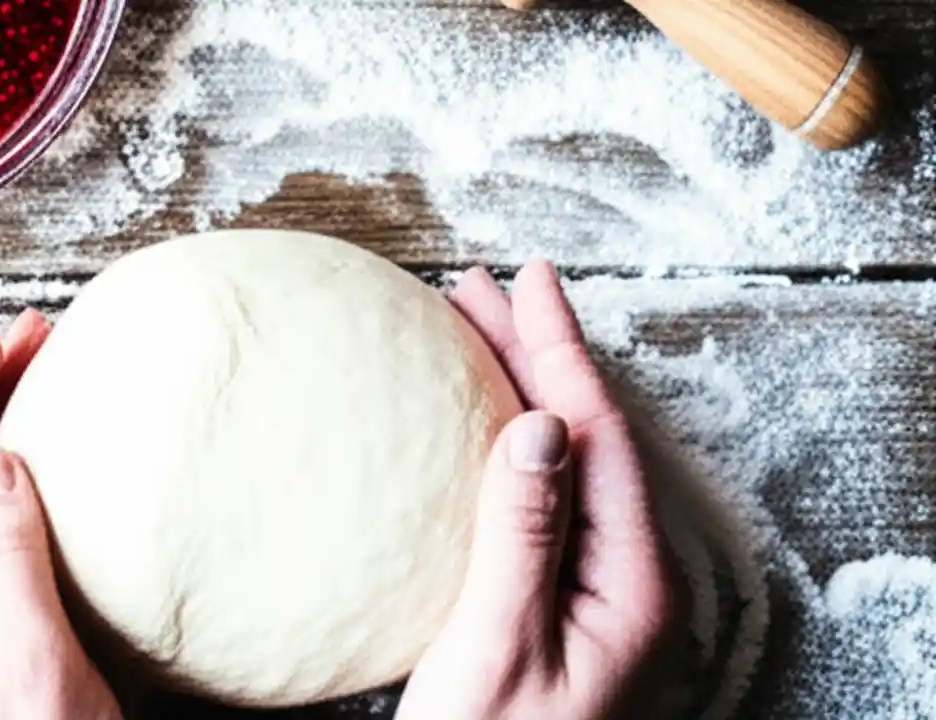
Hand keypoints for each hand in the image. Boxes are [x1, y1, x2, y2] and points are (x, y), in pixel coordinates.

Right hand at [397, 261, 685, 719]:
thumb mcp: (500, 645)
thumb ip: (524, 536)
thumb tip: (540, 424)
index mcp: (630, 579)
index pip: (599, 435)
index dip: (563, 351)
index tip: (530, 284)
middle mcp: (621, 572)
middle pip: (583, 436)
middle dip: (535, 355)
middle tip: (482, 292)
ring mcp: (586, 582)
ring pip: (557, 459)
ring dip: (516, 389)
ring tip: (470, 334)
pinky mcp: (549, 593)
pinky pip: (533, 494)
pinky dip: (498, 441)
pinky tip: (471, 423)